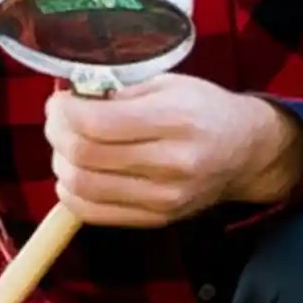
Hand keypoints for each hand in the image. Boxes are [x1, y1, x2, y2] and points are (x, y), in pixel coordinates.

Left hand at [44, 73, 302, 227]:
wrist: (244, 151)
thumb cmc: (203, 109)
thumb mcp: (167, 83)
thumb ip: (120, 91)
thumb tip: (73, 99)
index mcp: (174, 120)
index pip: (97, 123)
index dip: (65, 111)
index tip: (60, 100)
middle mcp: (170, 164)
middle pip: (85, 156)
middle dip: (57, 133)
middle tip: (58, 119)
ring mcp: (163, 198)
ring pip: (83, 187)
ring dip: (61, 162)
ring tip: (67, 144)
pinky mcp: (156, 219)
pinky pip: (93, 213)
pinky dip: (71, 192)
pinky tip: (75, 172)